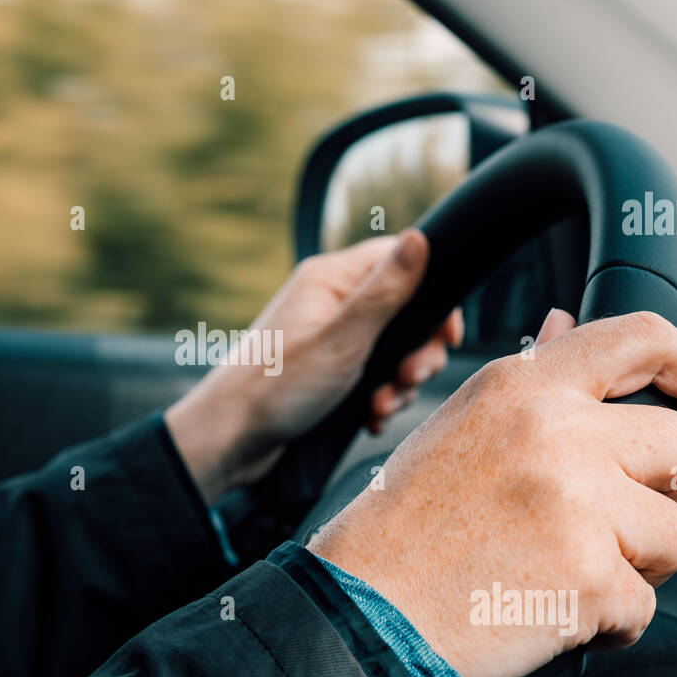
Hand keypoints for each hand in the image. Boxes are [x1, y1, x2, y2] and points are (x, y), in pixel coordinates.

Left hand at [165, 230, 461, 502]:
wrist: (229, 439)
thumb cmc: (276, 387)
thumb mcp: (342, 339)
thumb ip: (385, 292)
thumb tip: (419, 237)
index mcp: (330, 280)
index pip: (399, 261)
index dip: (433, 297)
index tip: (446, 336)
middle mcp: (329, 302)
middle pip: (402, 311)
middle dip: (416, 352)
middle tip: (408, 378)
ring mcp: (327, 338)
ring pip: (390, 351)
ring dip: (397, 384)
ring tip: (380, 407)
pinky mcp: (326, 372)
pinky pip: (371, 377)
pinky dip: (377, 399)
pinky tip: (369, 419)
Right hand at [309, 309, 676, 676]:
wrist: (365, 607)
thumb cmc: (403, 524)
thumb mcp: (459, 423)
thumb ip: (531, 379)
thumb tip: (570, 327)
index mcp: (524, 386)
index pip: (644, 338)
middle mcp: (558, 433)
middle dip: (671, 495)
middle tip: (624, 521)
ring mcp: (577, 504)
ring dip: (641, 565)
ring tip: (571, 570)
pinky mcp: (587, 578)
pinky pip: (645, 606)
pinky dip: (608, 622)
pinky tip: (553, 610)